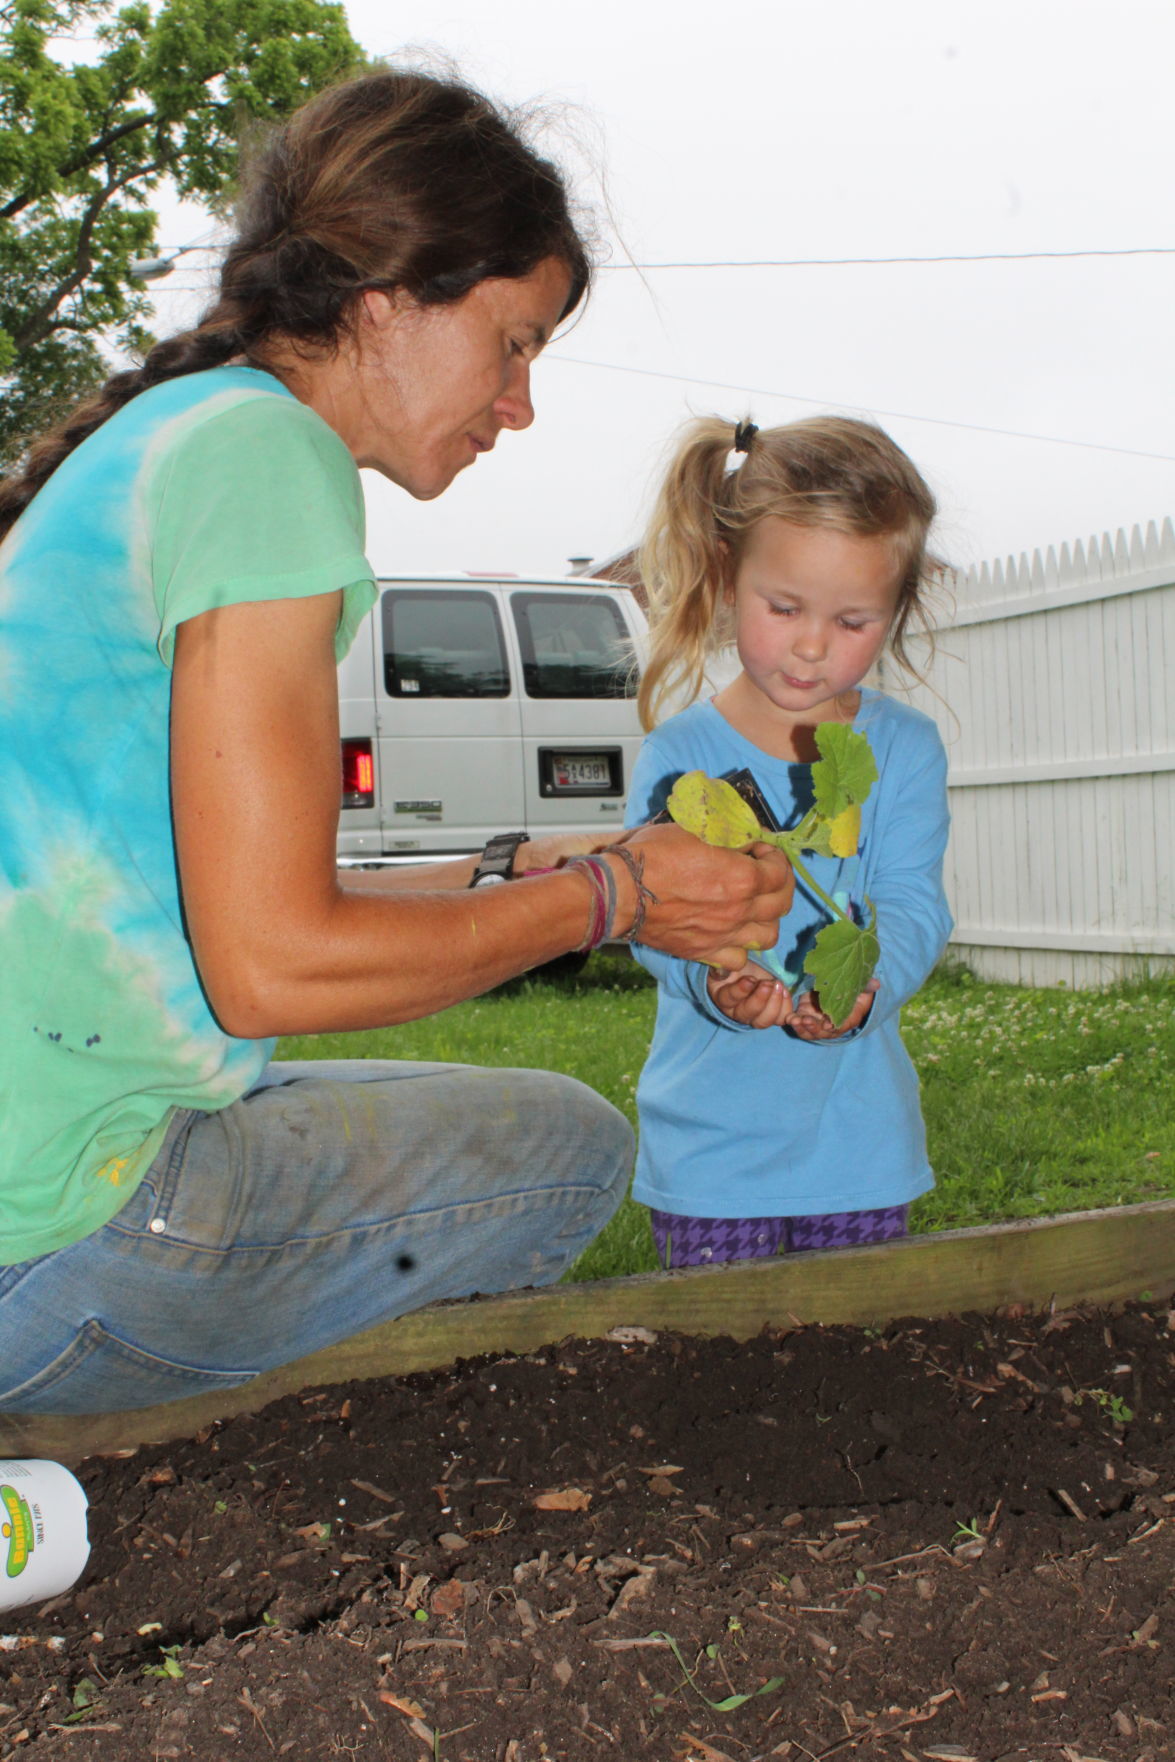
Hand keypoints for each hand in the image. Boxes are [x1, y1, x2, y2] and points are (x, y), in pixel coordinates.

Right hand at [619, 824, 794, 969]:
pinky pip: (737, 960)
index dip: (775, 856)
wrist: (620, 893)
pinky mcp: (703, 951)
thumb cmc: (651, 857)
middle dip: (780, 885)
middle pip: (781, 904)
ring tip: (755, 908)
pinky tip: (731, 935)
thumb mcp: (692, 831)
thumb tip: (744, 837)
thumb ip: (726, 836)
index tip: (762, 850)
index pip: (781, 870)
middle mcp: (740, 911)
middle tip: (768, 875)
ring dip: (767, 919)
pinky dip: (740, 949)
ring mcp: (723, 935)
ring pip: (767, 936)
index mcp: (742, 878)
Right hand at [707, 962, 794, 1027]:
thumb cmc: (735, 969)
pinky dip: (785, 1007)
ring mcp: (756, 1017)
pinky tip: (784, 991)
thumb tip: (721, 968)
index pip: (729, 999)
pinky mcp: (772, 1016)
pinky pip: (781, 1019)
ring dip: (774, 1004)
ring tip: (778, 985)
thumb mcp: (727, 965)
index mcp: (723, 999)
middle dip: (760, 999)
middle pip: (748, 1014)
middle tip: (768, 983)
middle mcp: (738, 1013)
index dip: (740, 991)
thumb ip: (723, 967)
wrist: (748, 974)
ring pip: (764, 1021)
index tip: (750, 979)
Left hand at [786, 978, 878, 1040]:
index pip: (840, 1026)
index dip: (834, 1027)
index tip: (828, 1025)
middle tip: (806, 1021)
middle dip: (814, 1028)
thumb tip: (877, 983)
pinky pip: (798, 1022)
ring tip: (795, 1020)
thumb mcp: (862, 987)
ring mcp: (817, 1021)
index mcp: (846, 1019)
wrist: (840, 987)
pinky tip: (789, 1017)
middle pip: (822, 1032)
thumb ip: (866, 986)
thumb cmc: (854, 989)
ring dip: (801, 1027)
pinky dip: (793, 1022)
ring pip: (808, 1030)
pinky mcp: (805, 1014)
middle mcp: (830, 1024)